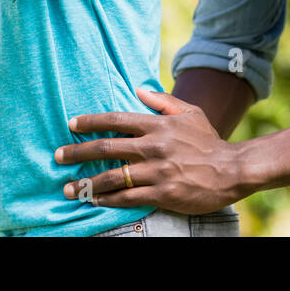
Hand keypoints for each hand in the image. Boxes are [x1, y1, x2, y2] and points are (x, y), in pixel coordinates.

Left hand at [56, 87, 246, 213]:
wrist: (232, 170)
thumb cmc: (209, 141)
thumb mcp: (190, 113)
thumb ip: (163, 101)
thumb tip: (138, 88)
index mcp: (158, 125)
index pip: (117, 120)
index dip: (91, 121)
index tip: (71, 124)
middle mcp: (153, 147)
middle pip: (107, 148)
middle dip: (78, 152)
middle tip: (58, 156)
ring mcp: (157, 172)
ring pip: (112, 177)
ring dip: (86, 183)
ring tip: (68, 187)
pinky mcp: (162, 193)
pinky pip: (127, 198)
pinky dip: (106, 200)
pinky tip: (93, 201)